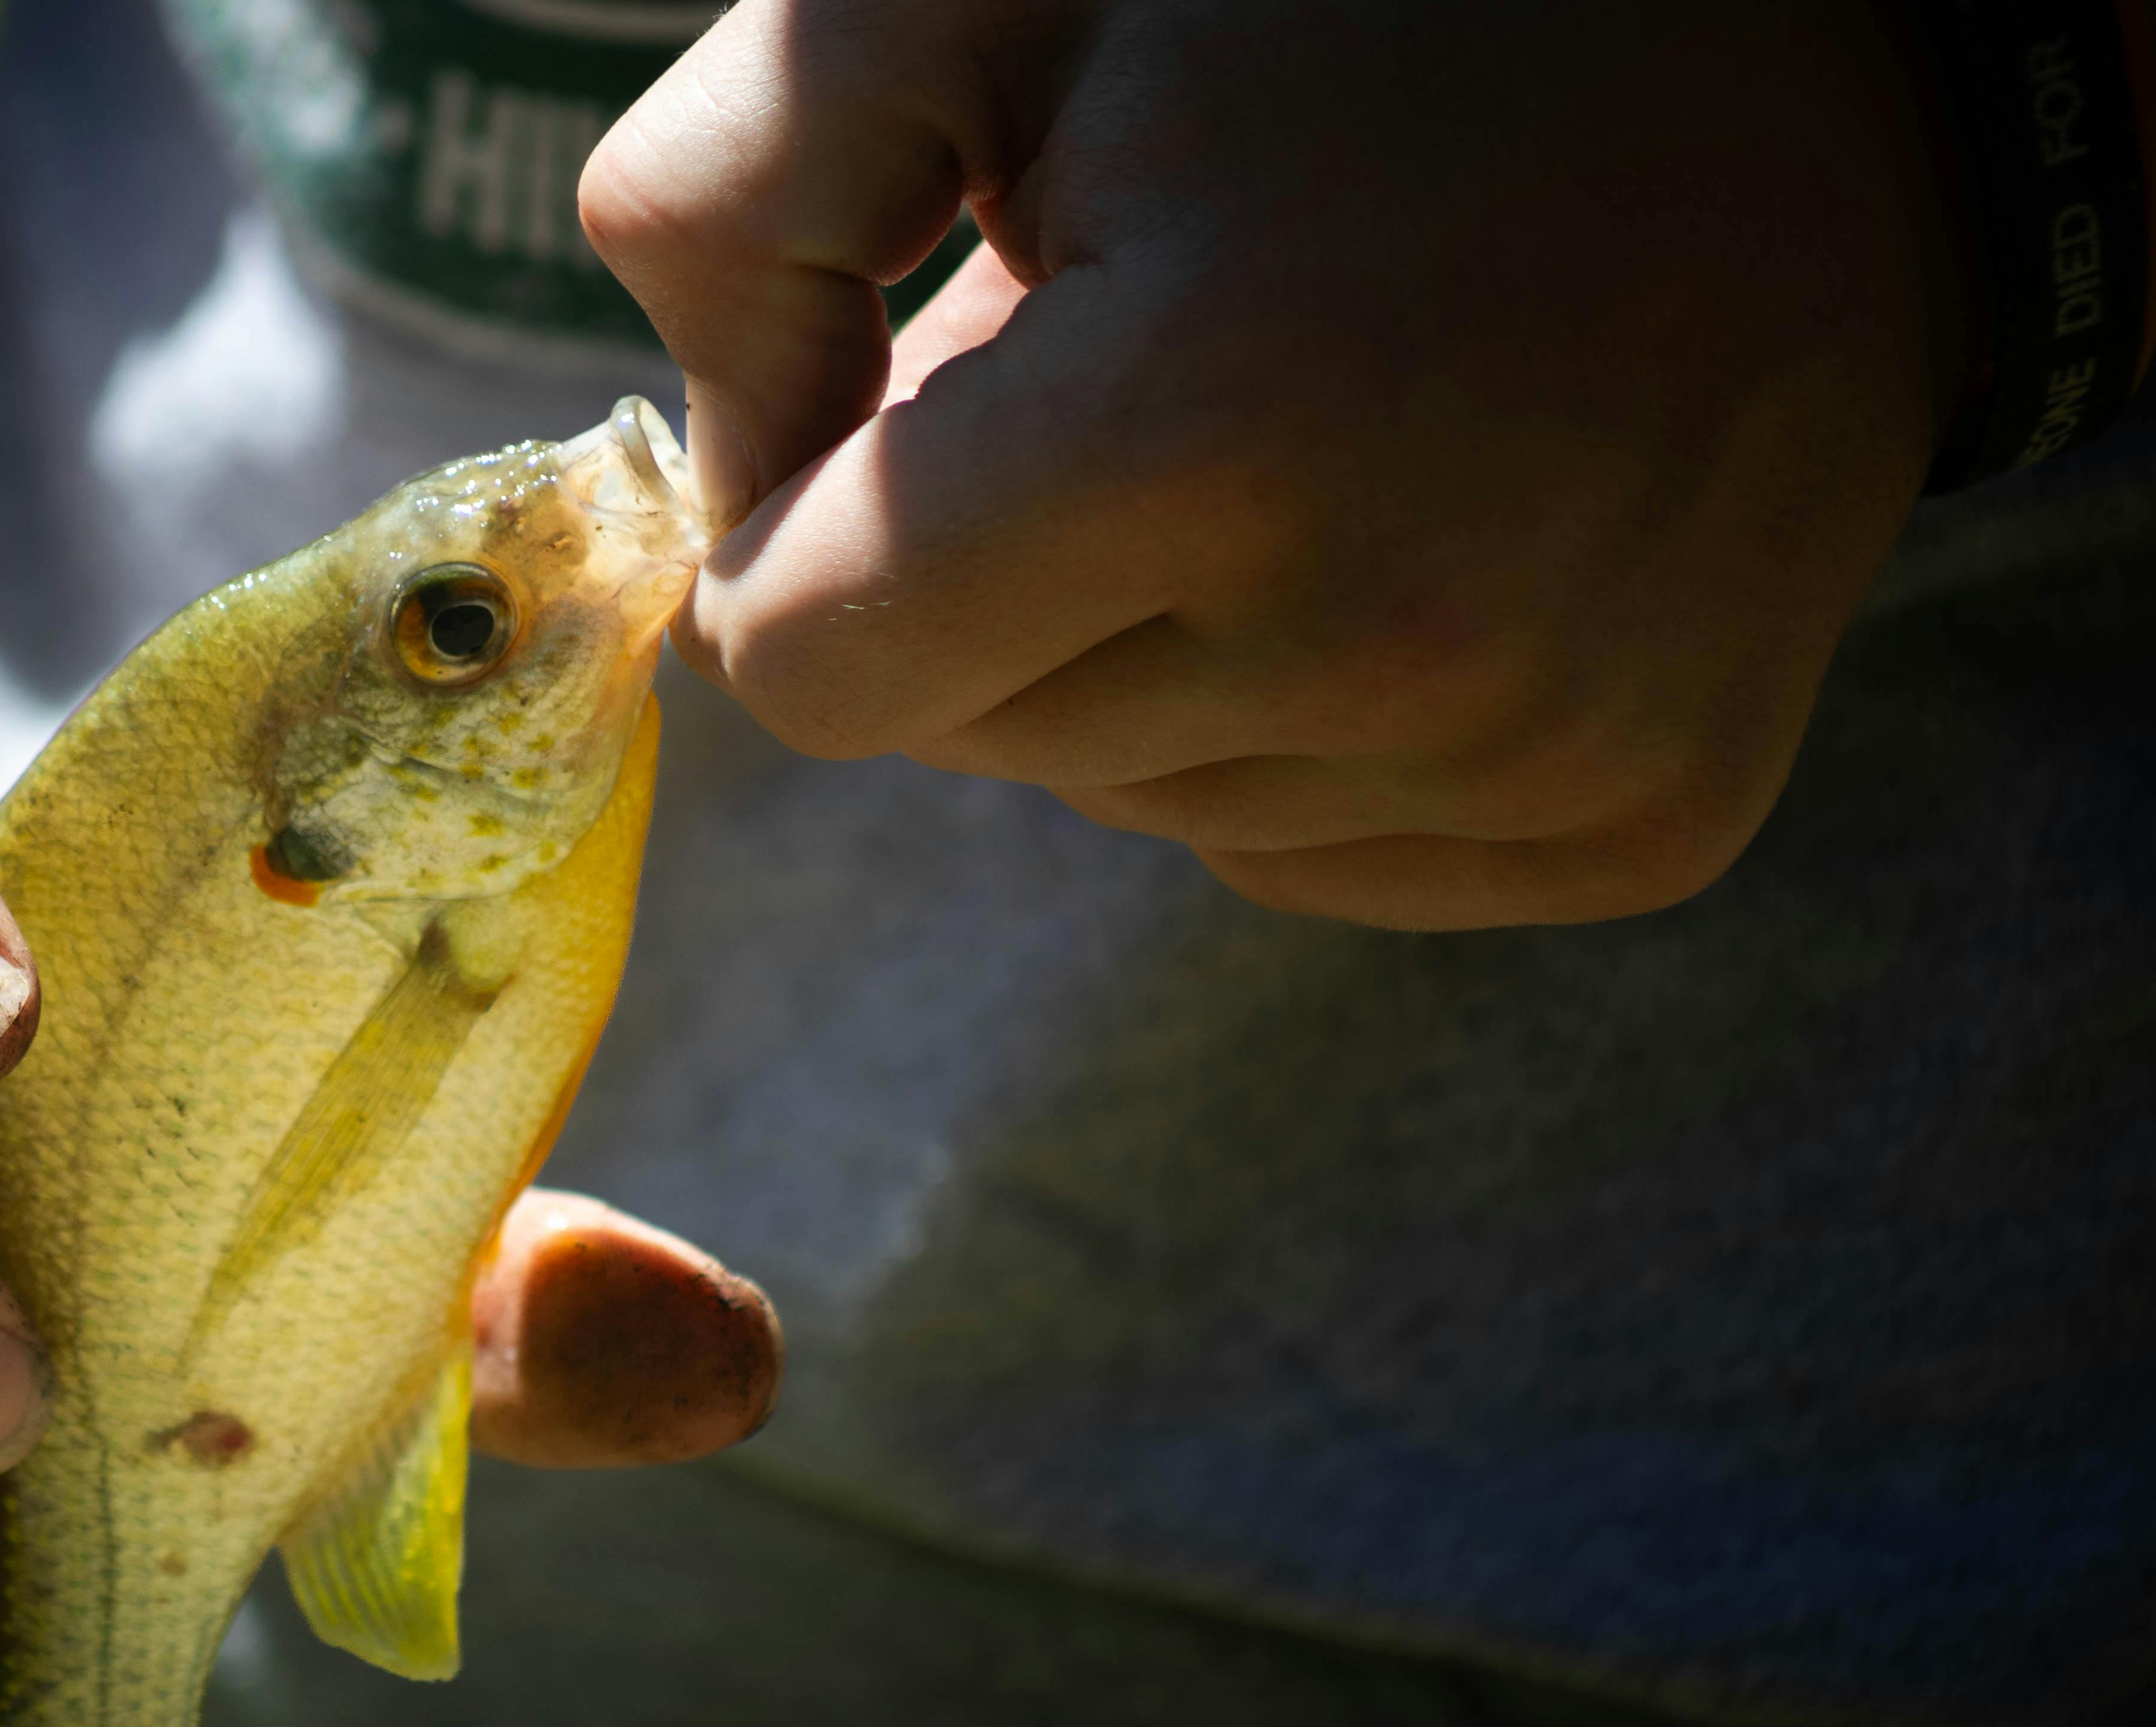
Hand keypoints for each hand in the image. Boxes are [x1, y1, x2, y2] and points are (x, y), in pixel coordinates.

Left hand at [583, 1, 1962, 926]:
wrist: (1809, 57)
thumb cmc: (1361, 7)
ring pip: (1143, 799)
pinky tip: (1426, 530)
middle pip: (971, 741)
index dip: (801, 543)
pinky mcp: (1641, 813)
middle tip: (1151, 368)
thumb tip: (709, 501)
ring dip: (1157, 644)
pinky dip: (1314, 719)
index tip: (896, 416)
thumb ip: (728, 212)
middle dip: (992, 574)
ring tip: (1308, 430)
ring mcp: (1538, 752)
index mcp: (1208, 427)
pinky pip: (1321, 850)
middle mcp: (1391, 642)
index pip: (806, 672)